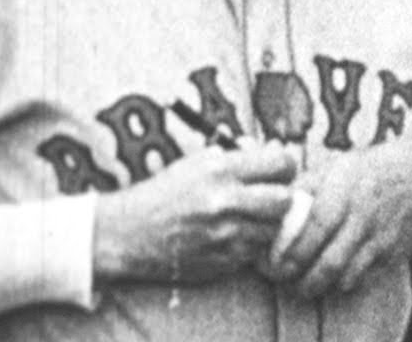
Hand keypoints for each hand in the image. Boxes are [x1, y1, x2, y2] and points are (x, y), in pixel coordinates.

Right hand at [93, 144, 296, 283]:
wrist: (125, 233)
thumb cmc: (163, 193)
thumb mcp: (196, 162)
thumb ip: (238, 155)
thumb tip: (275, 150)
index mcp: (220, 170)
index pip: (282, 164)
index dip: (286, 166)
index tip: (280, 170)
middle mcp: (226, 202)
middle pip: (286, 200)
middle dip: (282, 196)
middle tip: (269, 196)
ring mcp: (225, 235)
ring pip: (273, 229)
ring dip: (266, 223)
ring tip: (246, 217)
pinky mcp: (222, 261)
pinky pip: (255, 252)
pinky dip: (249, 244)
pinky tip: (230, 235)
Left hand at [270, 138, 411, 297]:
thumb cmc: (374, 168)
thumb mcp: (339, 165)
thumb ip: (308, 185)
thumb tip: (274, 203)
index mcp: (346, 192)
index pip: (314, 230)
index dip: (292, 252)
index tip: (275, 262)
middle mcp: (364, 218)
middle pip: (329, 262)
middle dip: (303, 279)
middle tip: (287, 280)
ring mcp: (381, 238)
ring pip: (347, 276)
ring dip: (322, 285)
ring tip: (306, 284)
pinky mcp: (393, 253)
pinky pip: (365, 277)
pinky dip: (345, 282)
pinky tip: (333, 277)